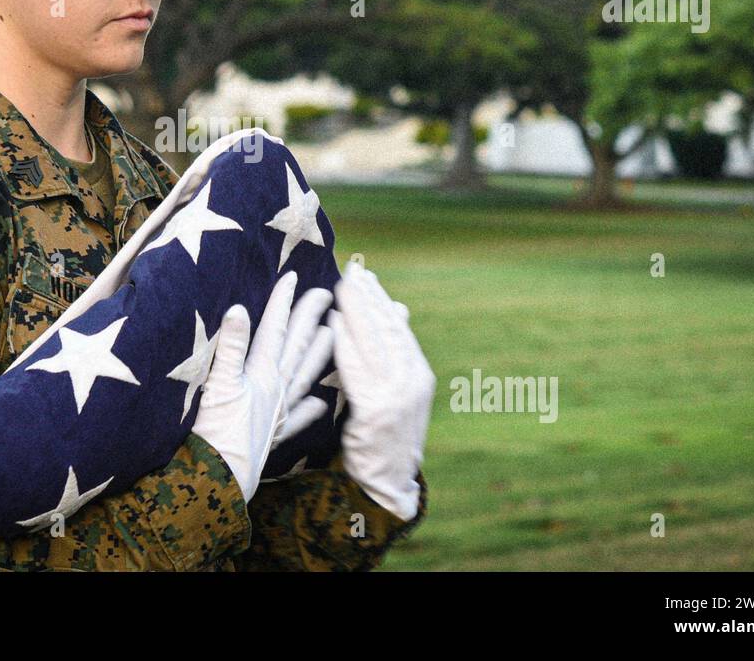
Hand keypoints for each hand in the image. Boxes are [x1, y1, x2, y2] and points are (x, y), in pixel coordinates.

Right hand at [191, 271, 332, 501]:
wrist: (220, 481)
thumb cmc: (215, 434)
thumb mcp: (217, 385)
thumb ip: (231, 348)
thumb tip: (239, 309)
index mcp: (261, 374)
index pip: (276, 330)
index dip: (284, 302)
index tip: (295, 277)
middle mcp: (276, 390)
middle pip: (297, 348)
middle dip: (310, 318)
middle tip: (327, 294)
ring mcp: (279, 412)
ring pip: (306, 376)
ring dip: (321, 354)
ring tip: (335, 334)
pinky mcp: (275, 435)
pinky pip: (301, 418)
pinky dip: (313, 409)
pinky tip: (324, 405)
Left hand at [328, 258, 435, 520]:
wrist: (387, 482)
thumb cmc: (385, 434)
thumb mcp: (398, 390)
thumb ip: (396, 352)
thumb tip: (398, 309)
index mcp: (419, 374)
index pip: (398, 327)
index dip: (381, 299)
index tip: (365, 275)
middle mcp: (412, 381)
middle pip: (388, 329)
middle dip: (369, 297)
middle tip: (352, 271)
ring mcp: (397, 396)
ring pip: (375, 343)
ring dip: (358, 312)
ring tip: (342, 288)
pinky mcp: (376, 410)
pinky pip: (358, 369)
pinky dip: (346, 343)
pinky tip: (335, 324)